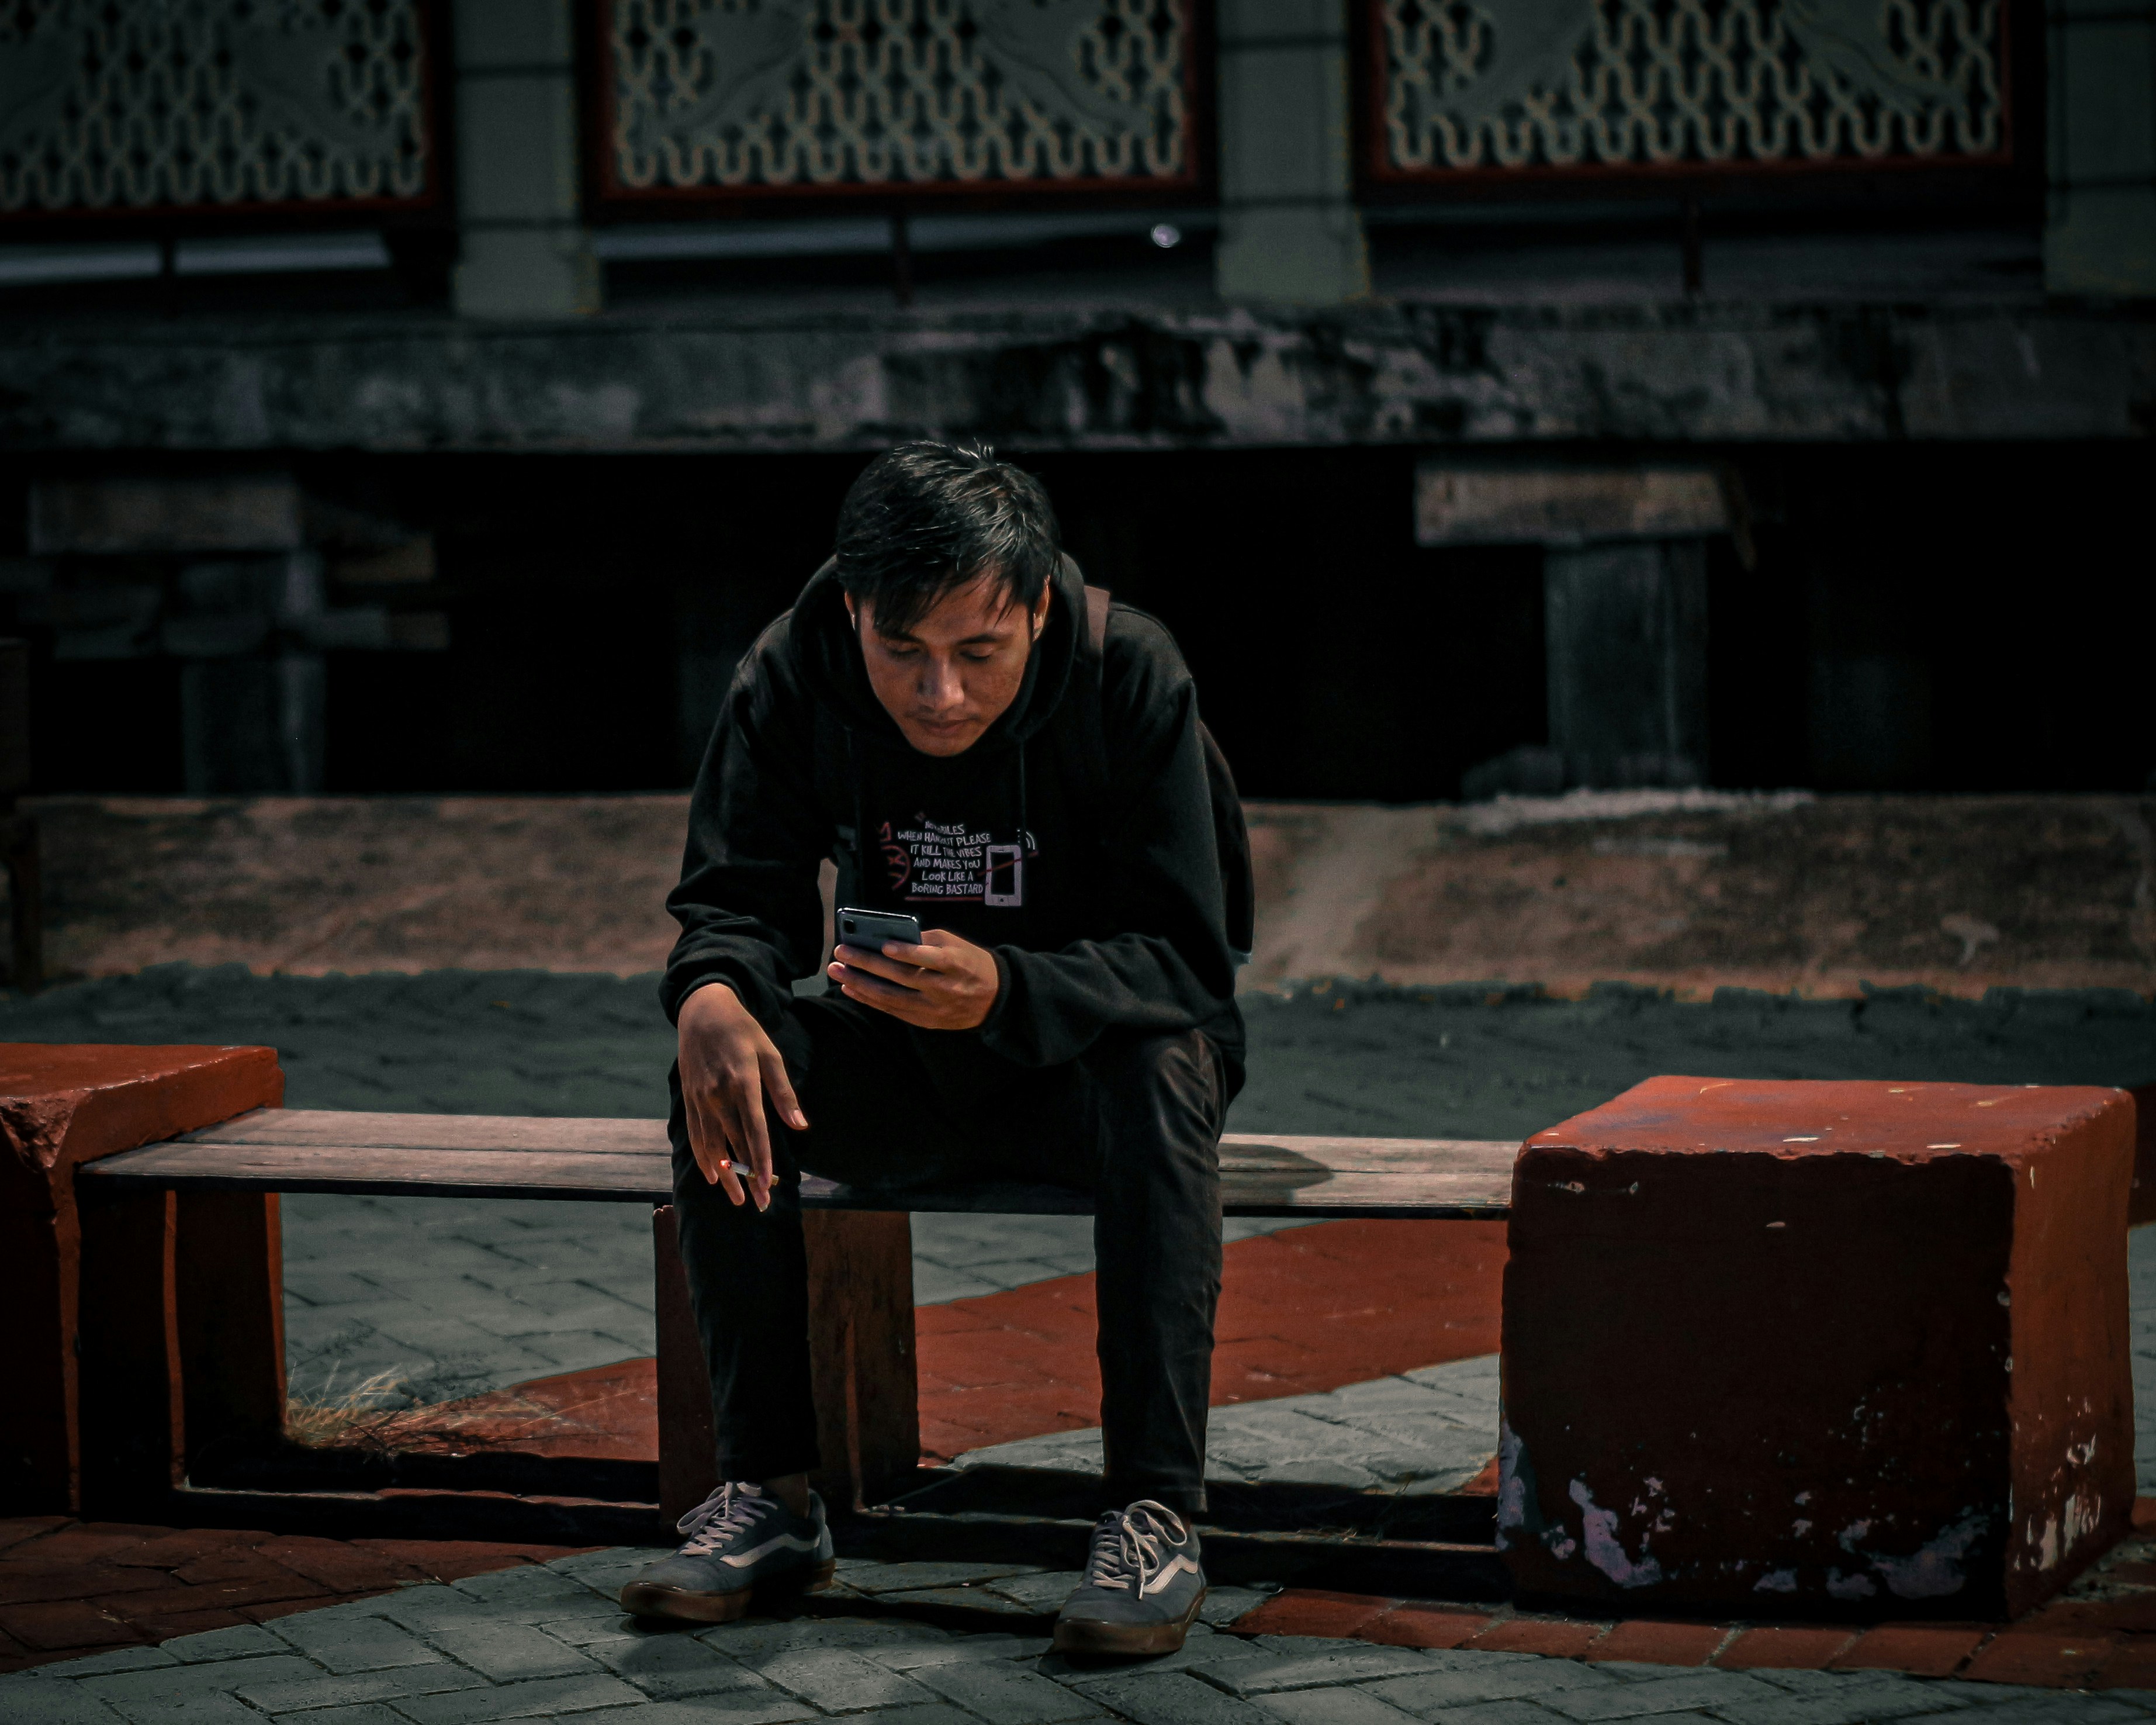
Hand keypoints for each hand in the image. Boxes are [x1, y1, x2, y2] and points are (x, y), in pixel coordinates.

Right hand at [677, 983, 806, 1208]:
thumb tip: (800, 1126)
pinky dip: (704, 1159)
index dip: (761, 1160)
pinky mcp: (689, 1100)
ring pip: (712, 1147)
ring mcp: (700, 1099)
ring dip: (725, 1176)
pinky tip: (712, 1177)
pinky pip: (696, 1136)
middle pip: (734, 1145)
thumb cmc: (744, 1032)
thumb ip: (784, 1093)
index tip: (768, 1184)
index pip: (754, 1131)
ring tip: (737, 1200)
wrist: (703, 1011)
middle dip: (747, 1177)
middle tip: (761, 1203)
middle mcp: (718, 1095)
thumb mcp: (770, 1054)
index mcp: (743, 1082)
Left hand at [830, 928, 999, 1030]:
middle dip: (868, 964)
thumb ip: (925, 940)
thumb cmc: (970, 962)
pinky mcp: (926, 1022)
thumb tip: (886, 938)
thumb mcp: (956, 944)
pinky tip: (851, 988)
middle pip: (902, 977)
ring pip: (892, 997)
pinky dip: (869, 999)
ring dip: (860, 984)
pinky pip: (893, 1010)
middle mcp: (944, 988)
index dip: (907, 953)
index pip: (929, 958)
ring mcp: (934, 1008)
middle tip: (841, 952)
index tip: (883, 945)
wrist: (995, 998)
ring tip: (837, 971)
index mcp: (955, 964)